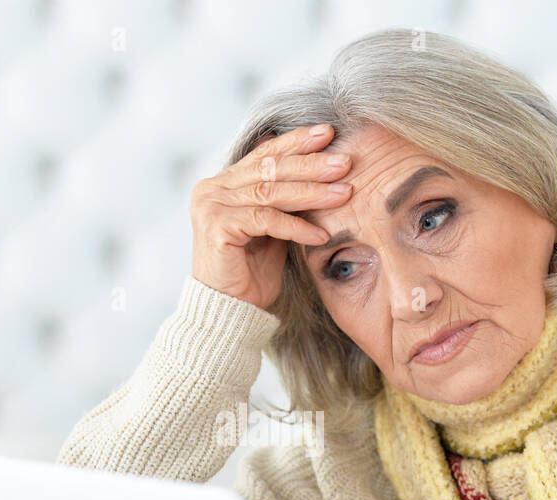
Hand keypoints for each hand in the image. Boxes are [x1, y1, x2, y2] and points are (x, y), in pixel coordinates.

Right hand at [189, 123, 351, 309]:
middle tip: (344, 162)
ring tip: (344, 194)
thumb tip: (320, 165)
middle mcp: (212, 188)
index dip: (297, 142)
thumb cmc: (252, 272)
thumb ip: (284, 198)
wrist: (228, 309)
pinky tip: (321, 234)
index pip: (264, 154)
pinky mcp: (217, 227)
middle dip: (311, 164)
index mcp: (223, 182)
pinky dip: (296, 226)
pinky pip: (265, 219)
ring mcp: (211, 206)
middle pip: (270, 169)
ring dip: (312, 193)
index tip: (329, 133)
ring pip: (270, 192)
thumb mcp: (273, 227)